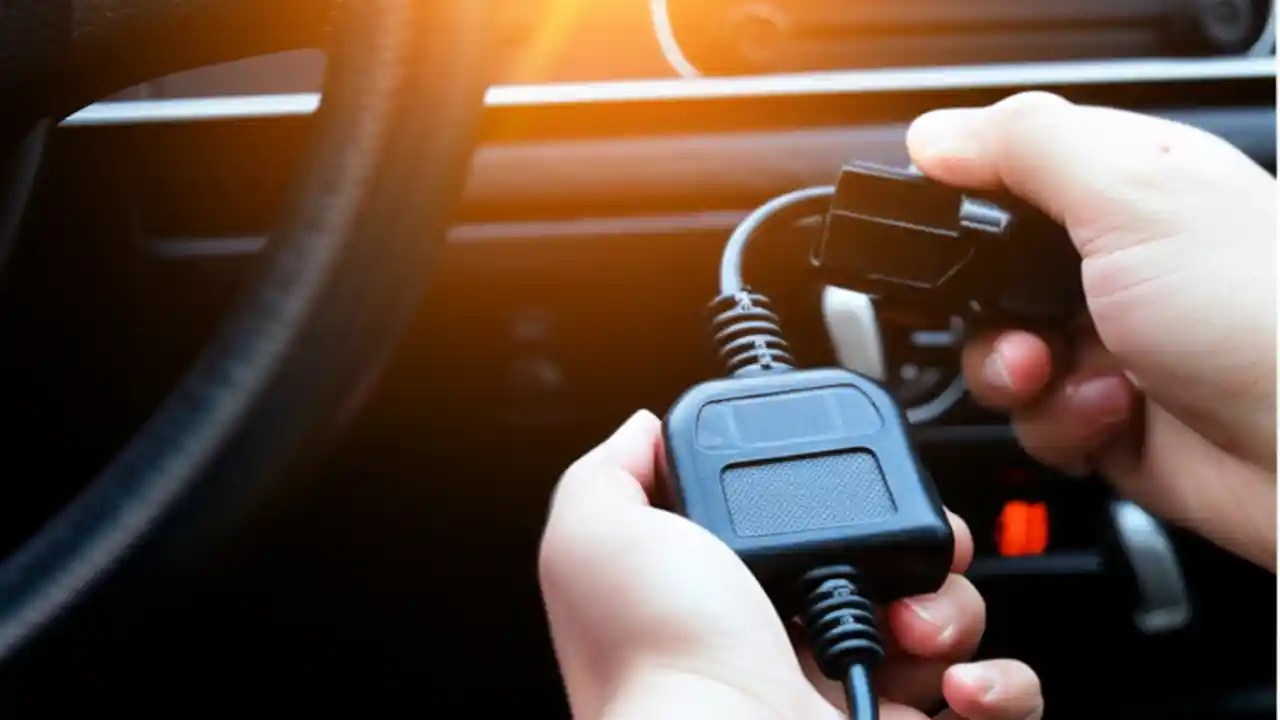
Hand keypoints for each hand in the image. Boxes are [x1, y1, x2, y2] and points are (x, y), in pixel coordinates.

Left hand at [539, 411, 1042, 718]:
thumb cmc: (658, 659)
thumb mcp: (600, 536)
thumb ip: (612, 472)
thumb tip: (644, 429)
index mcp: (731, 592)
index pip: (813, 523)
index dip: (846, 499)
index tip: (860, 488)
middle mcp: (793, 642)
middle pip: (893, 563)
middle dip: (920, 545)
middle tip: (905, 558)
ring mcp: (855, 693)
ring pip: (951, 625)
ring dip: (956, 611)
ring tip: (916, 631)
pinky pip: (996, 701)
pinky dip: (1001, 684)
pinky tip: (958, 685)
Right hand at [907, 91, 1275, 569]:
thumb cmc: (1268, 314)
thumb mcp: (1133, 198)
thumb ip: (1028, 150)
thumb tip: (938, 133)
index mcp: (1134, 188)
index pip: (1019, 171)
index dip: (972, 198)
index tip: (946, 227)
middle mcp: (1122, 265)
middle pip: (992, 279)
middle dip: (988, 312)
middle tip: (1022, 321)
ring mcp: (1116, 344)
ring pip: (1003, 357)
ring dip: (1022, 375)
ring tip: (1070, 376)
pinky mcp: (1113, 420)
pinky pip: (1036, 419)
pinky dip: (1062, 423)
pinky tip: (1114, 415)